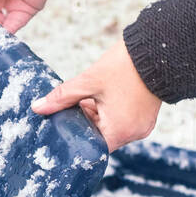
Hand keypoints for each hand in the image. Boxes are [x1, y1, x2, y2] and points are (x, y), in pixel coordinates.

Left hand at [31, 39, 161, 151]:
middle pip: (100, 138)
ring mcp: (142, 126)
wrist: (158, 48)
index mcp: (120, 131)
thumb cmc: (124, 66)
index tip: (65, 126)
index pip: (91, 148)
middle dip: (84, 123)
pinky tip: (103, 96)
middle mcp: (134, 133)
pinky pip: (122, 121)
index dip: (76, 138)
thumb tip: (37, 107)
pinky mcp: (145, 116)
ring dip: (96, 116)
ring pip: (110, 129)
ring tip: (90, 97)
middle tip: (74, 106)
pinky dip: (109, 112)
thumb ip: (61, 97)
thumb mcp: (88, 81)